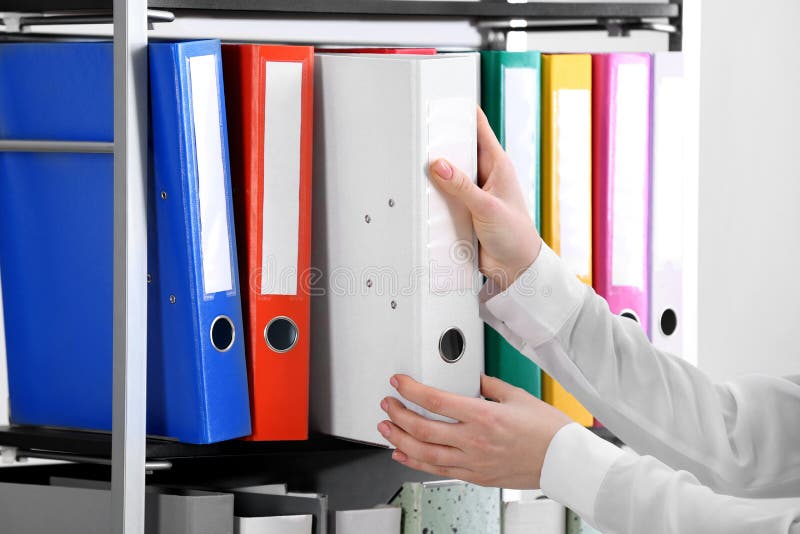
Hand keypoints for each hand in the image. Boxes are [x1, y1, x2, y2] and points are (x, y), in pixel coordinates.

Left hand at [378, 374, 570, 488]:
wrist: (564, 461)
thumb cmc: (547, 430)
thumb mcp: (516, 396)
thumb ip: (488, 385)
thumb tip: (470, 378)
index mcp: (483, 416)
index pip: (436, 401)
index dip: (411, 390)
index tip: (399, 382)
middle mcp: (475, 441)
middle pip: (423, 429)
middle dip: (398, 414)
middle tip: (388, 404)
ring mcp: (474, 462)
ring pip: (425, 454)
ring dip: (400, 440)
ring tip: (387, 428)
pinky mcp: (476, 477)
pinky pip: (439, 470)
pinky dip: (416, 463)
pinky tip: (403, 454)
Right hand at [429, 108, 542, 291]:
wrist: (516, 268)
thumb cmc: (516, 235)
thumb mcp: (487, 207)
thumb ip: (462, 187)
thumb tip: (438, 165)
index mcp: (497, 164)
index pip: (478, 128)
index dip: (461, 113)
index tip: (441, 105)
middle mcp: (484, 175)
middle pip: (457, 149)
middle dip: (439, 144)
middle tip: (417, 137)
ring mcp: (472, 193)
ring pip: (447, 174)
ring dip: (434, 173)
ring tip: (413, 165)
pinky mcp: (462, 210)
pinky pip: (443, 197)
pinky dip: (432, 195)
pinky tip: (419, 194)